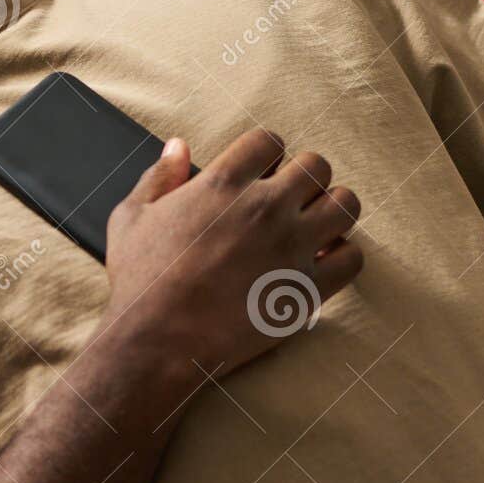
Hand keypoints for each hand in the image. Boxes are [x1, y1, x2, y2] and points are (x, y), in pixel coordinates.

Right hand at [99, 128, 362, 386]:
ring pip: (346, 204)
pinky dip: (342, 256)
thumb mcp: (131, 218)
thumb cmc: (139, 280)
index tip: (260, 171)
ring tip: (313, 225)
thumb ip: (158, 177)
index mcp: (222, 184)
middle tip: (289, 199)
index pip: (268, 141)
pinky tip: (319, 262)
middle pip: (317, 166)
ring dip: (332, 209)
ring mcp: (291, 248)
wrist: (156, 341)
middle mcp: (264, 208)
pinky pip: (353, 258)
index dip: (266, 152)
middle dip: (304, 177)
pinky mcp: (307, 289)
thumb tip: (179, 146)